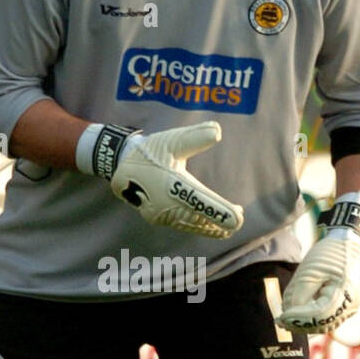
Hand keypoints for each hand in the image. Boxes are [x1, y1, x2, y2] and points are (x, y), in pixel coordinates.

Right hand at [109, 121, 243, 237]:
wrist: (120, 165)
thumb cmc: (149, 151)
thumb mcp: (171, 140)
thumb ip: (194, 137)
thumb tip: (217, 132)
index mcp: (172, 186)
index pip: (201, 203)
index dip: (221, 212)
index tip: (238, 218)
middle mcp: (166, 205)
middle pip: (199, 219)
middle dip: (219, 220)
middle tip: (238, 218)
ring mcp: (161, 215)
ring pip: (191, 225)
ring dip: (211, 225)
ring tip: (228, 224)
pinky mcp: (158, 218)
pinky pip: (183, 226)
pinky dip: (198, 226)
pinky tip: (209, 226)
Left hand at [278, 233, 359, 333]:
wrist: (350, 244)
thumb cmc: (331, 253)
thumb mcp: (311, 269)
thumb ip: (300, 294)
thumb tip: (289, 312)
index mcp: (344, 293)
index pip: (318, 314)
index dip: (298, 318)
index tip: (281, 317)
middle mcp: (350, 305)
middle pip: (321, 324)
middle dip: (298, 324)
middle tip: (279, 321)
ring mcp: (348, 308)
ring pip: (323, 324)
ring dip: (303, 325)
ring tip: (283, 321)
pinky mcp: (343, 307)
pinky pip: (326, 319)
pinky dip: (311, 320)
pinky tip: (294, 317)